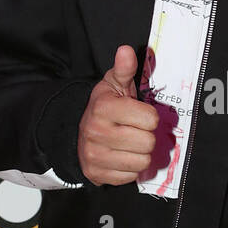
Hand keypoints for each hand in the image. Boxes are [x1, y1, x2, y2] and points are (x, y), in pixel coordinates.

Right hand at [77, 44, 163, 185]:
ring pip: (142, 162)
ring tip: (129, 144)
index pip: (150, 119)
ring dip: (140, 154)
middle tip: (134, 130)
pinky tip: (121, 156)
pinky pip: (131, 176)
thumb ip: (124, 69)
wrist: (77, 135)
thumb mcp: (112, 85)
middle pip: (148, 142)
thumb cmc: (103, 109)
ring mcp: (95, 156)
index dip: (148, 116)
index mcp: (104, 108)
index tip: (138, 114)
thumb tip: (126, 50)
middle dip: (145, 136)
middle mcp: (97, 133)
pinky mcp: (98, 175)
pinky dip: (130, 168)